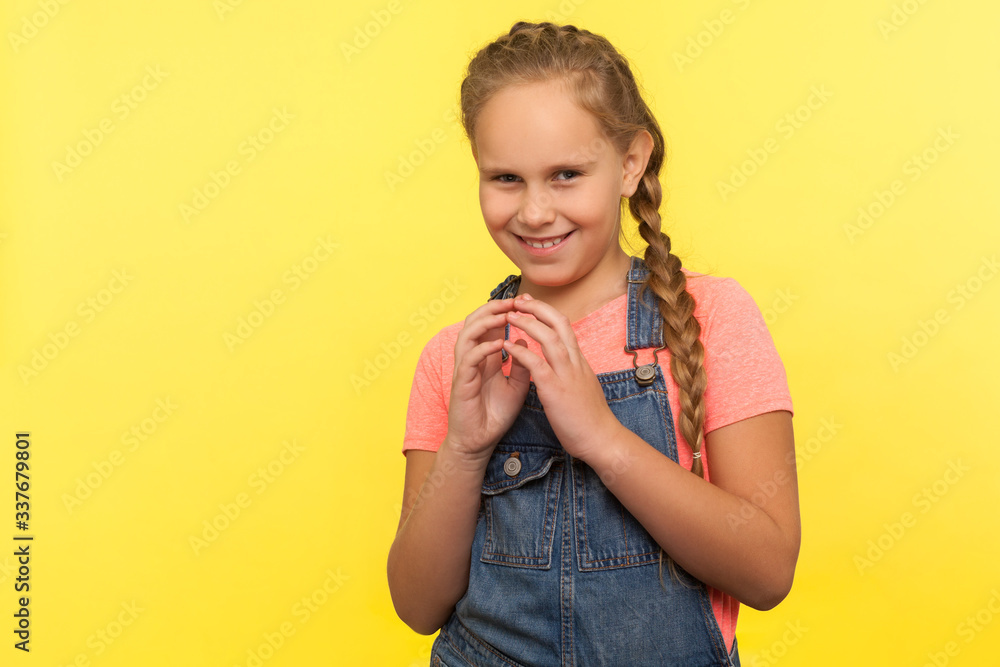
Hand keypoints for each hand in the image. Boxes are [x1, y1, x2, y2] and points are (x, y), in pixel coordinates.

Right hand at [446, 299, 531, 465]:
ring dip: (485, 322)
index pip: (491, 325)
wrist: (480, 442)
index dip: (505, 311)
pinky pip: (468, 359)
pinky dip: (483, 348)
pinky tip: (498, 344)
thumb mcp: (517, 386)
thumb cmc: (495, 415)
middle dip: (493, 308)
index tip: (525, 302)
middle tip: (513, 301)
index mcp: (486, 357)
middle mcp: (473, 358)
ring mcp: (465, 369)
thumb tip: (525, 340)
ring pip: (467, 334)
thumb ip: (522, 364)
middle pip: (475, 322)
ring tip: (504, 315)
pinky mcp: (461, 383)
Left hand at [501, 294, 620, 461]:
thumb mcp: (583, 387)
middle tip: (518, 301)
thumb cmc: (591, 419)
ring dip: (527, 323)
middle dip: (537, 308)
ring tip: (509, 316)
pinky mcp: (556, 390)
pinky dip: (521, 351)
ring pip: (549, 338)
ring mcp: (566, 375)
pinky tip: (506, 345)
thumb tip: (567, 364)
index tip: (530, 305)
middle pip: (558, 323)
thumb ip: (573, 372)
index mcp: (579, 362)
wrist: (602, 440)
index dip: (546, 312)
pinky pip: (537, 364)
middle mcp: (575, 362)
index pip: (564, 326)